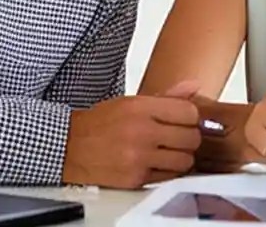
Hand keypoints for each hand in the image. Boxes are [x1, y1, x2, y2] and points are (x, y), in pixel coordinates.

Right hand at [62, 81, 201, 188]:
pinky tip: (158, 163)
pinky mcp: (137, 178)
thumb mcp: (131, 102)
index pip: (189, 112)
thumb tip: (194, 86)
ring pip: (186, 160)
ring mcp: (139, 157)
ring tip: (170, 152)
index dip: (191, 117)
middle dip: (188, 138)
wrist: (71, 147)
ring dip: (182, 156)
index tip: (184, 120)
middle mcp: (142, 132)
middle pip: (191, 137)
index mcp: (140, 108)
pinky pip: (170, 176)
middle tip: (179, 137)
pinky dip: (168, 171)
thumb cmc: (101, 123)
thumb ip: (166, 96)